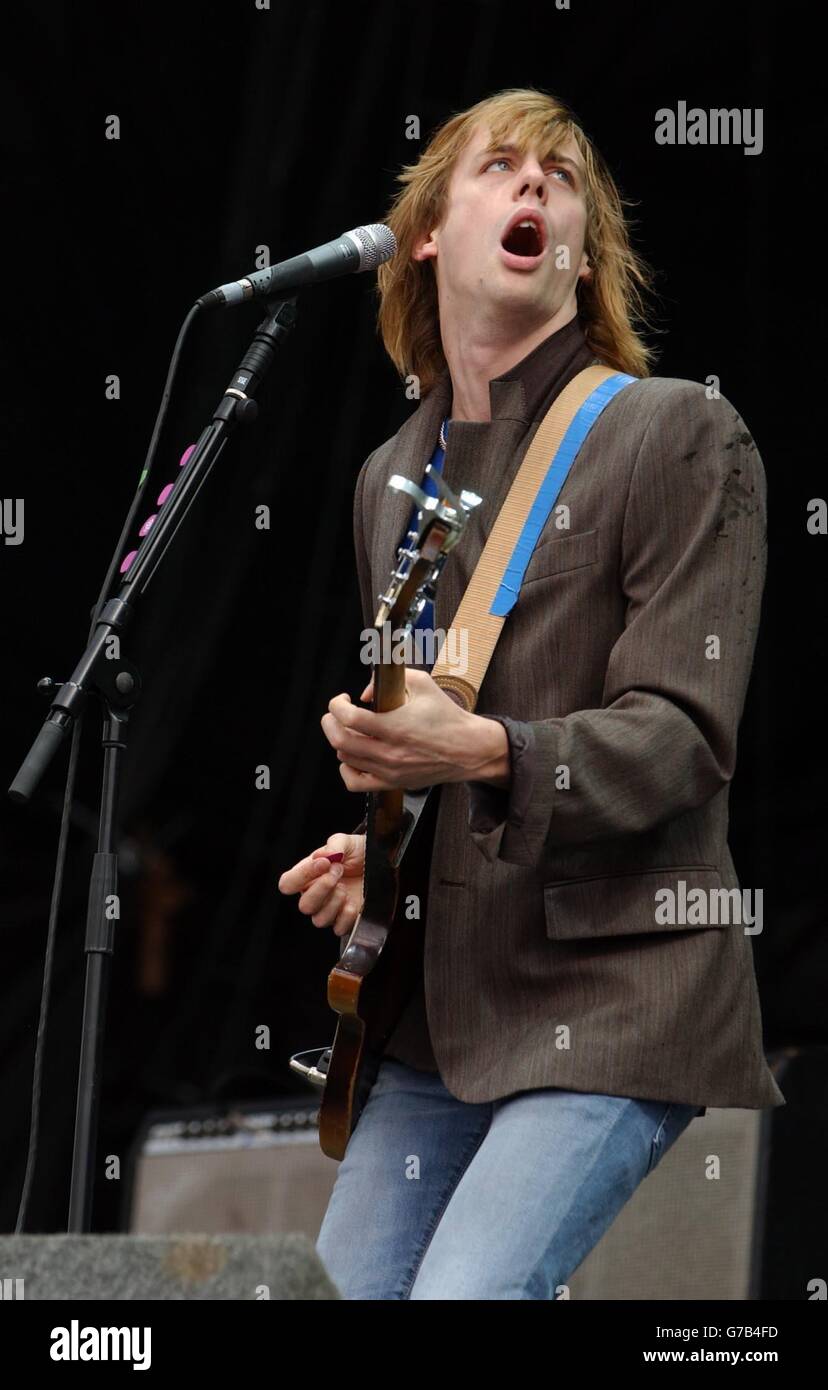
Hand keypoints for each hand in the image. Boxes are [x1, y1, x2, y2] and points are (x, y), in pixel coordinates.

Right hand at [278, 833, 364, 936]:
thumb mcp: (346, 842)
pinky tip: (353, 902)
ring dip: (335, 902)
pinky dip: (346, 916)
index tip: (324, 863)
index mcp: (307, 876)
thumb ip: (333, 845)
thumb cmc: (357, 853)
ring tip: (345, 887)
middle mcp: (315, 896)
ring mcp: (330, 910)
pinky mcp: (345, 920)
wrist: (380, 862)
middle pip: (304, 906)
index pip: (287, 884)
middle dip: (322, 888)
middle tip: (338, 872)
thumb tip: (321, 856)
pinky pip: (338, 928)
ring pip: (319, 920)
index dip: (301, 876)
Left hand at [320, 668, 509, 791]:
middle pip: (340, 740)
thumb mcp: (423, 684)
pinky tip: (353, 755)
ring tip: (350, 729)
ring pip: (345, 757)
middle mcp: (390, 751)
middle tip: (335, 713)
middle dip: (330, 721)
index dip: (337, 705)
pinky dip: (346, 768)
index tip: (342, 699)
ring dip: (340, 740)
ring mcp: (389, 771)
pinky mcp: (392, 783)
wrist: (469, 750)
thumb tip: (365, 694)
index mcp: (396, 726)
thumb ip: (392, 680)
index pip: (349, 718)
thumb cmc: (447, 717)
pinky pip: (355, 783)